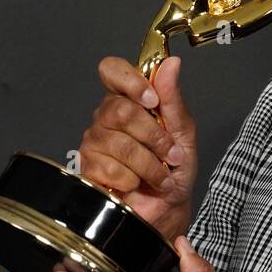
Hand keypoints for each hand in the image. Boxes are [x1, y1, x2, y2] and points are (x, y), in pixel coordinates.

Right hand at [79, 54, 196, 242]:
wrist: (168, 208)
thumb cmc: (175, 169)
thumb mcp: (184, 132)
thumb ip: (174, 99)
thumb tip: (172, 64)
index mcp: (129, 100)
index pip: (112, 71)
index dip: (129, 80)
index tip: (151, 99)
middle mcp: (107, 117)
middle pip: (120, 111)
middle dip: (154, 137)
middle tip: (171, 153)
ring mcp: (94, 142)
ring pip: (119, 143)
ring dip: (150, 164)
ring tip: (161, 174)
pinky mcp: (88, 168)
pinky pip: (111, 168)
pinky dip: (136, 180)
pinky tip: (139, 184)